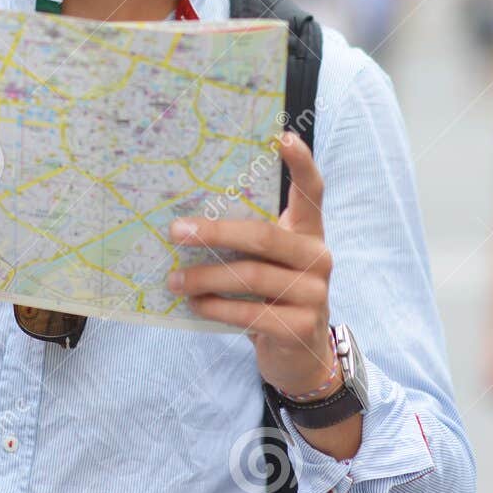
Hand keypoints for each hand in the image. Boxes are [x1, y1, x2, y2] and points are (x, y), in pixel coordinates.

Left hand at [168, 131, 336, 398]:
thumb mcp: (267, 264)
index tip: (283, 136)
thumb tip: (186, 220)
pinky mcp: (301, 327)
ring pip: (251, 276)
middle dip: (215, 232)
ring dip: (205, 277)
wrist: (299, 356)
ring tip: (174, 279)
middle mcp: (317, 257)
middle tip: (176, 231)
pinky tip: (196, 305)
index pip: (313, 191)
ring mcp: (314, 293)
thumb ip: (247, 242)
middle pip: (264, 235)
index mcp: (309, 233)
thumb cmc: (272, 296)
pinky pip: (250, 312)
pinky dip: (217, 307)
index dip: (301, 164)